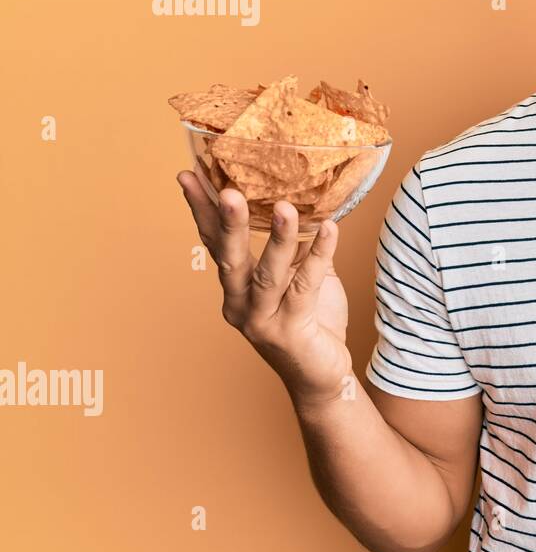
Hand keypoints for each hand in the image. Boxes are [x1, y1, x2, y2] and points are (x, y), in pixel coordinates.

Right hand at [177, 170, 352, 407]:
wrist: (323, 375)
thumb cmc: (309, 321)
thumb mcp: (299, 276)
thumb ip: (296, 245)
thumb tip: (303, 197)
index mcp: (234, 288)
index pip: (213, 243)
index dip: (202, 210)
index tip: (188, 176)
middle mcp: (239, 304)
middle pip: (228, 258)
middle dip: (227, 223)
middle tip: (227, 191)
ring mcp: (262, 320)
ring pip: (266, 274)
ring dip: (277, 239)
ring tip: (286, 206)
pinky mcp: (290, 331)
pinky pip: (305, 287)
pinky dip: (319, 255)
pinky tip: (331, 229)